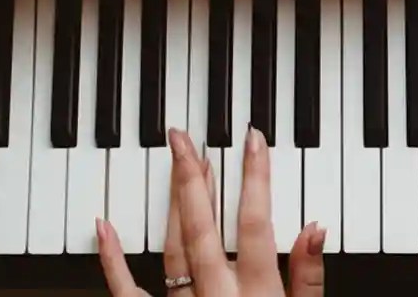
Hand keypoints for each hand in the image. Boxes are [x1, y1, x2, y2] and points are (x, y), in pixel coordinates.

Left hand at [97, 127, 326, 296]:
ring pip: (172, 248)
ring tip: (172, 160)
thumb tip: (315, 226)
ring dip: (171, 203)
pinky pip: (126, 294)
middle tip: (185, 136)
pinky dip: (111, 260)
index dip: (255, 178)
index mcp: (258, 296)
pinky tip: (102, 226)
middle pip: (204, 228)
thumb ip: (309, 279)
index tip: (252, 140)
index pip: (257, 224)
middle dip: (195, 177)